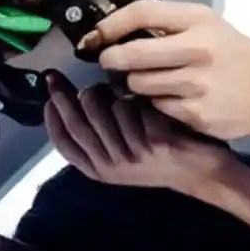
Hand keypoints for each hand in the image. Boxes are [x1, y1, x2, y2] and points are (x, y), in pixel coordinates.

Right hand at [45, 72, 237, 197]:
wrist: (200, 172)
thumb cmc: (153, 156)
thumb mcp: (117, 155)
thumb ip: (94, 135)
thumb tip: (63, 97)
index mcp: (99, 170)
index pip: (64, 142)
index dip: (52, 115)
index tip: (50, 90)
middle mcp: (113, 165)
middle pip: (82, 122)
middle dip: (71, 96)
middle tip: (75, 79)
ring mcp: (135, 154)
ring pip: (108, 109)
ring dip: (110, 93)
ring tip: (117, 89)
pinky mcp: (156, 141)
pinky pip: (135, 106)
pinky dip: (137, 98)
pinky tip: (143, 98)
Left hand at [81, 0, 249, 139]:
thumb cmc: (233, 55)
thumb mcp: (207, 25)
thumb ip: (167, 24)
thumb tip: (116, 28)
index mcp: (199, 20)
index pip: (141, 13)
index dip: (111, 24)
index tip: (97, 34)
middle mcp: (198, 50)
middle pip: (133, 54)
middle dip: (111, 59)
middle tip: (107, 60)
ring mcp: (197, 85)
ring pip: (140, 84)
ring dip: (134, 83)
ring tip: (146, 80)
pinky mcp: (196, 114)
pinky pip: (157, 107)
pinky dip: (156, 103)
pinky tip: (171, 98)